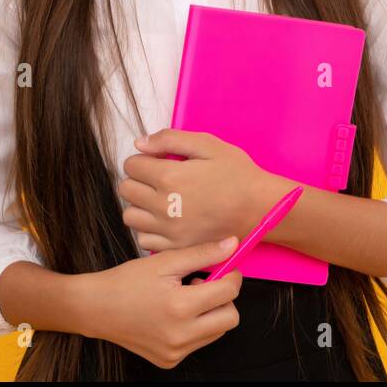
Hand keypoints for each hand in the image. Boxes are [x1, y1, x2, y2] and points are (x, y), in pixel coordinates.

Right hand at [79, 237, 243, 368]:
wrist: (95, 308)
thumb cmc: (127, 281)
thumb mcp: (165, 261)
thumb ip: (202, 253)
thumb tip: (232, 245)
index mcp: (180, 307)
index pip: (229, 292)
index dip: (231, 276)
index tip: (224, 268)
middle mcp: (181, 335)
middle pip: (230, 318)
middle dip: (224, 298)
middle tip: (202, 283)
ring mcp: (175, 352)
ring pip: (216, 332)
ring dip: (210, 313)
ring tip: (185, 298)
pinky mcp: (169, 361)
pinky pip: (197, 343)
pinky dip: (195, 328)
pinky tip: (174, 314)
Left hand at [118, 128, 286, 253]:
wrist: (260, 207)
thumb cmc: (237, 173)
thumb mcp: (207, 144)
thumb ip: (170, 140)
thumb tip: (140, 144)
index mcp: (169, 176)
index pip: (131, 165)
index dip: (143, 160)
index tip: (157, 161)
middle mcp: (163, 205)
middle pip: (126, 190)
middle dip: (138, 180)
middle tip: (158, 179)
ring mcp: (169, 230)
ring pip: (131, 216)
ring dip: (139, 206)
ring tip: (159, 200)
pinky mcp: (176, 247)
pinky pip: (144, 240)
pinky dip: (149, 230)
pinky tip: (165, 221)